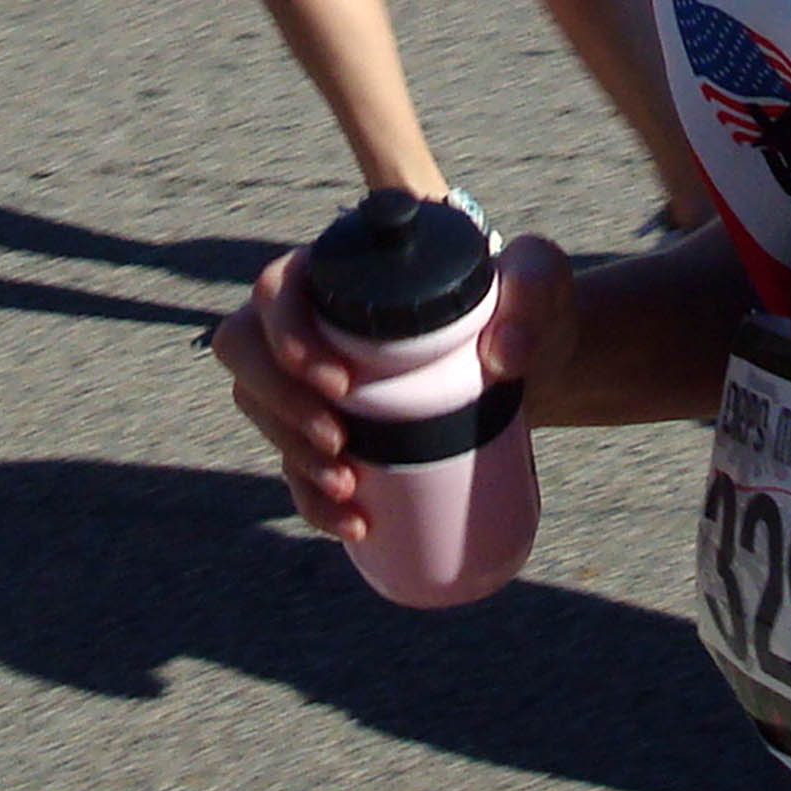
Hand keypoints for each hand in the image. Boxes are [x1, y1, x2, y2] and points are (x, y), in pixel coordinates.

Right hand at [213, 233, 578, 541]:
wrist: (545, 365)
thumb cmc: (531, 306)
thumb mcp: (541, 280)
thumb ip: (533, 287)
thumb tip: (502, 355)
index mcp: (351, 270)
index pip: (278, 287)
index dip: (285, 332)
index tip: (340, 382)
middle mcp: (319, 318)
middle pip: (246, 350)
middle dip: (278, 403)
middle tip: (339, 440)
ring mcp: (318, 375)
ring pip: (260, 409)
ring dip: (290, 453)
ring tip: (347, 486)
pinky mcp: (334, 427)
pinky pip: (294, 462)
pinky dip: (312, 499)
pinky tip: (351, 521)